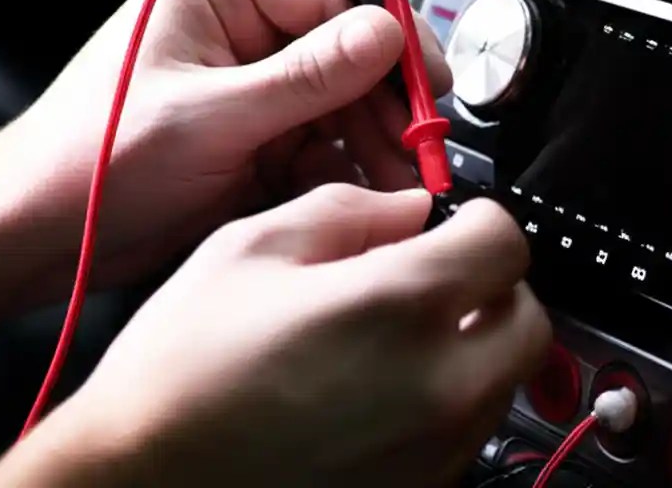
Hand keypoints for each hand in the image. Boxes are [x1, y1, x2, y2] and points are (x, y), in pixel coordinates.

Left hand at [0, 0, 450, 296]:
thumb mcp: (210, 118)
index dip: (392, 37)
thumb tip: (385, 35)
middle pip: (347, 51)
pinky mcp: (257, 132)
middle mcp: (240, 28)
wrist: (43, 236)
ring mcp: (251, 83)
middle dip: (385, 103)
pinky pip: (322, 141)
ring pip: (342, 102)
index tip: (430, 83)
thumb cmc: (93, 163)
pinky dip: (346, 168)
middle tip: (419, 148)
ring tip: (400, 183)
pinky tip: (366, 193)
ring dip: (373, 142)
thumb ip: (305, 76)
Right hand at [0, 186, 551, 487]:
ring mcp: (434, 449)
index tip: (460, 223)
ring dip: (475, 344)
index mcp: (398, 306)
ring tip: (402, 337)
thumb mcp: (250, 250)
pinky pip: (466, 431)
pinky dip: (448, 399)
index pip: (505, 244)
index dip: (482, 220)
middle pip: (528, 320)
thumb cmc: (179, 375)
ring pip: (503, 379)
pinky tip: (383, 388)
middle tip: (446, 278)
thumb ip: (347, 211)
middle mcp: (436, 385)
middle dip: (495, 288)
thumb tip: (408, 210)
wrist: (143, 481)